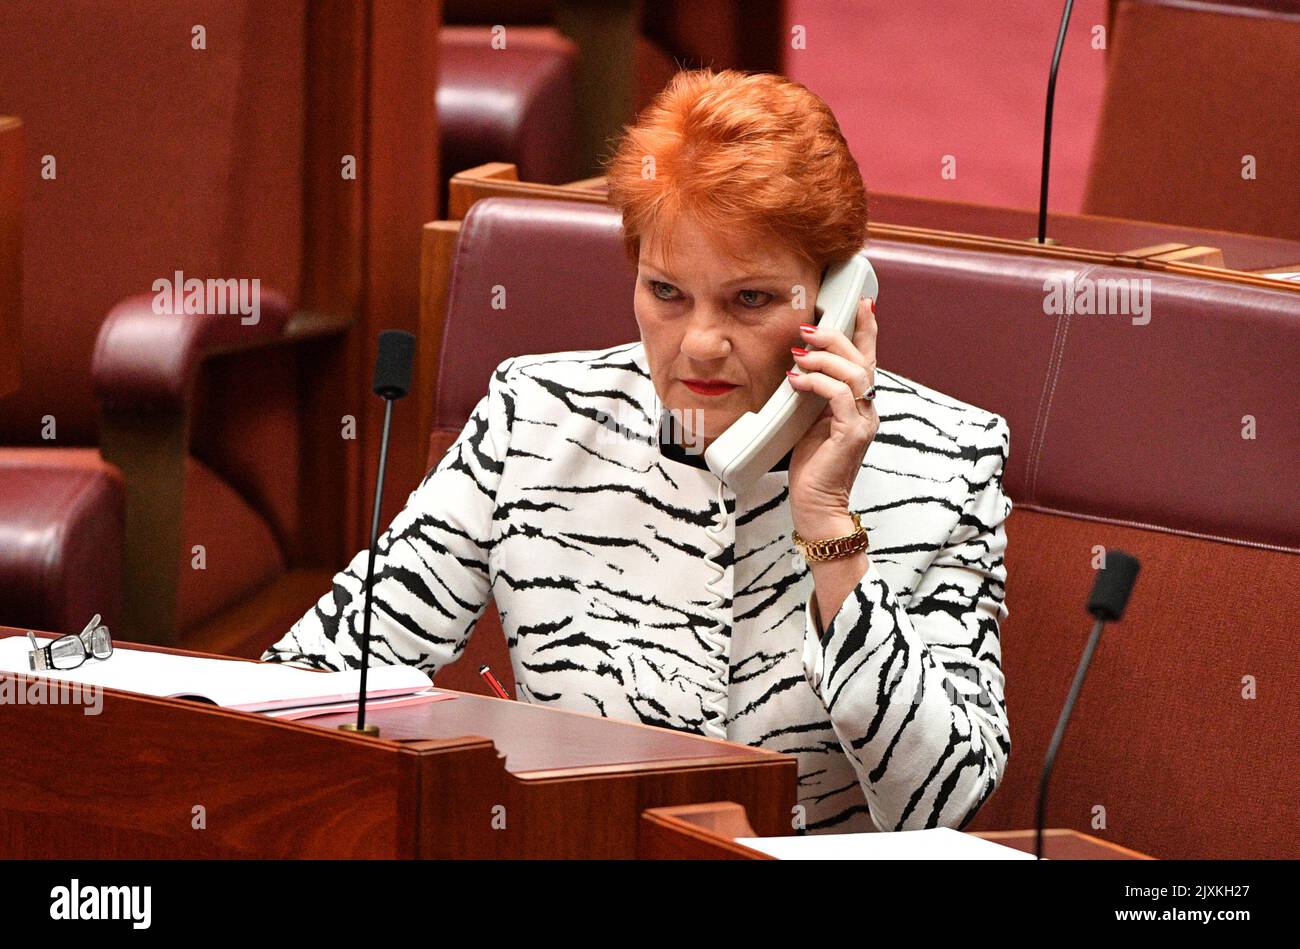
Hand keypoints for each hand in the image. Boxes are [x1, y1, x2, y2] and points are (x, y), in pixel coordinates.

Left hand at [786, 295, 877, 535]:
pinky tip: (797, 380)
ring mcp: (863, 422)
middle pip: (861, 359)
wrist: (817, 505)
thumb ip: (814, 395)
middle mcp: (868, 410)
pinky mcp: (851, 435)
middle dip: (836, 336)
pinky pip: (839, 397)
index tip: (862, 301)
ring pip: (854, 373)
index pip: (868, 358)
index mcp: (860, 404)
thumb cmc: (812, 467)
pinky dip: (817, 382)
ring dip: (824, 357)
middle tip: (808, 327)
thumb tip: (799, 365)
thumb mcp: (810, 421)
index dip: (867, 329)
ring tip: (799, 354)